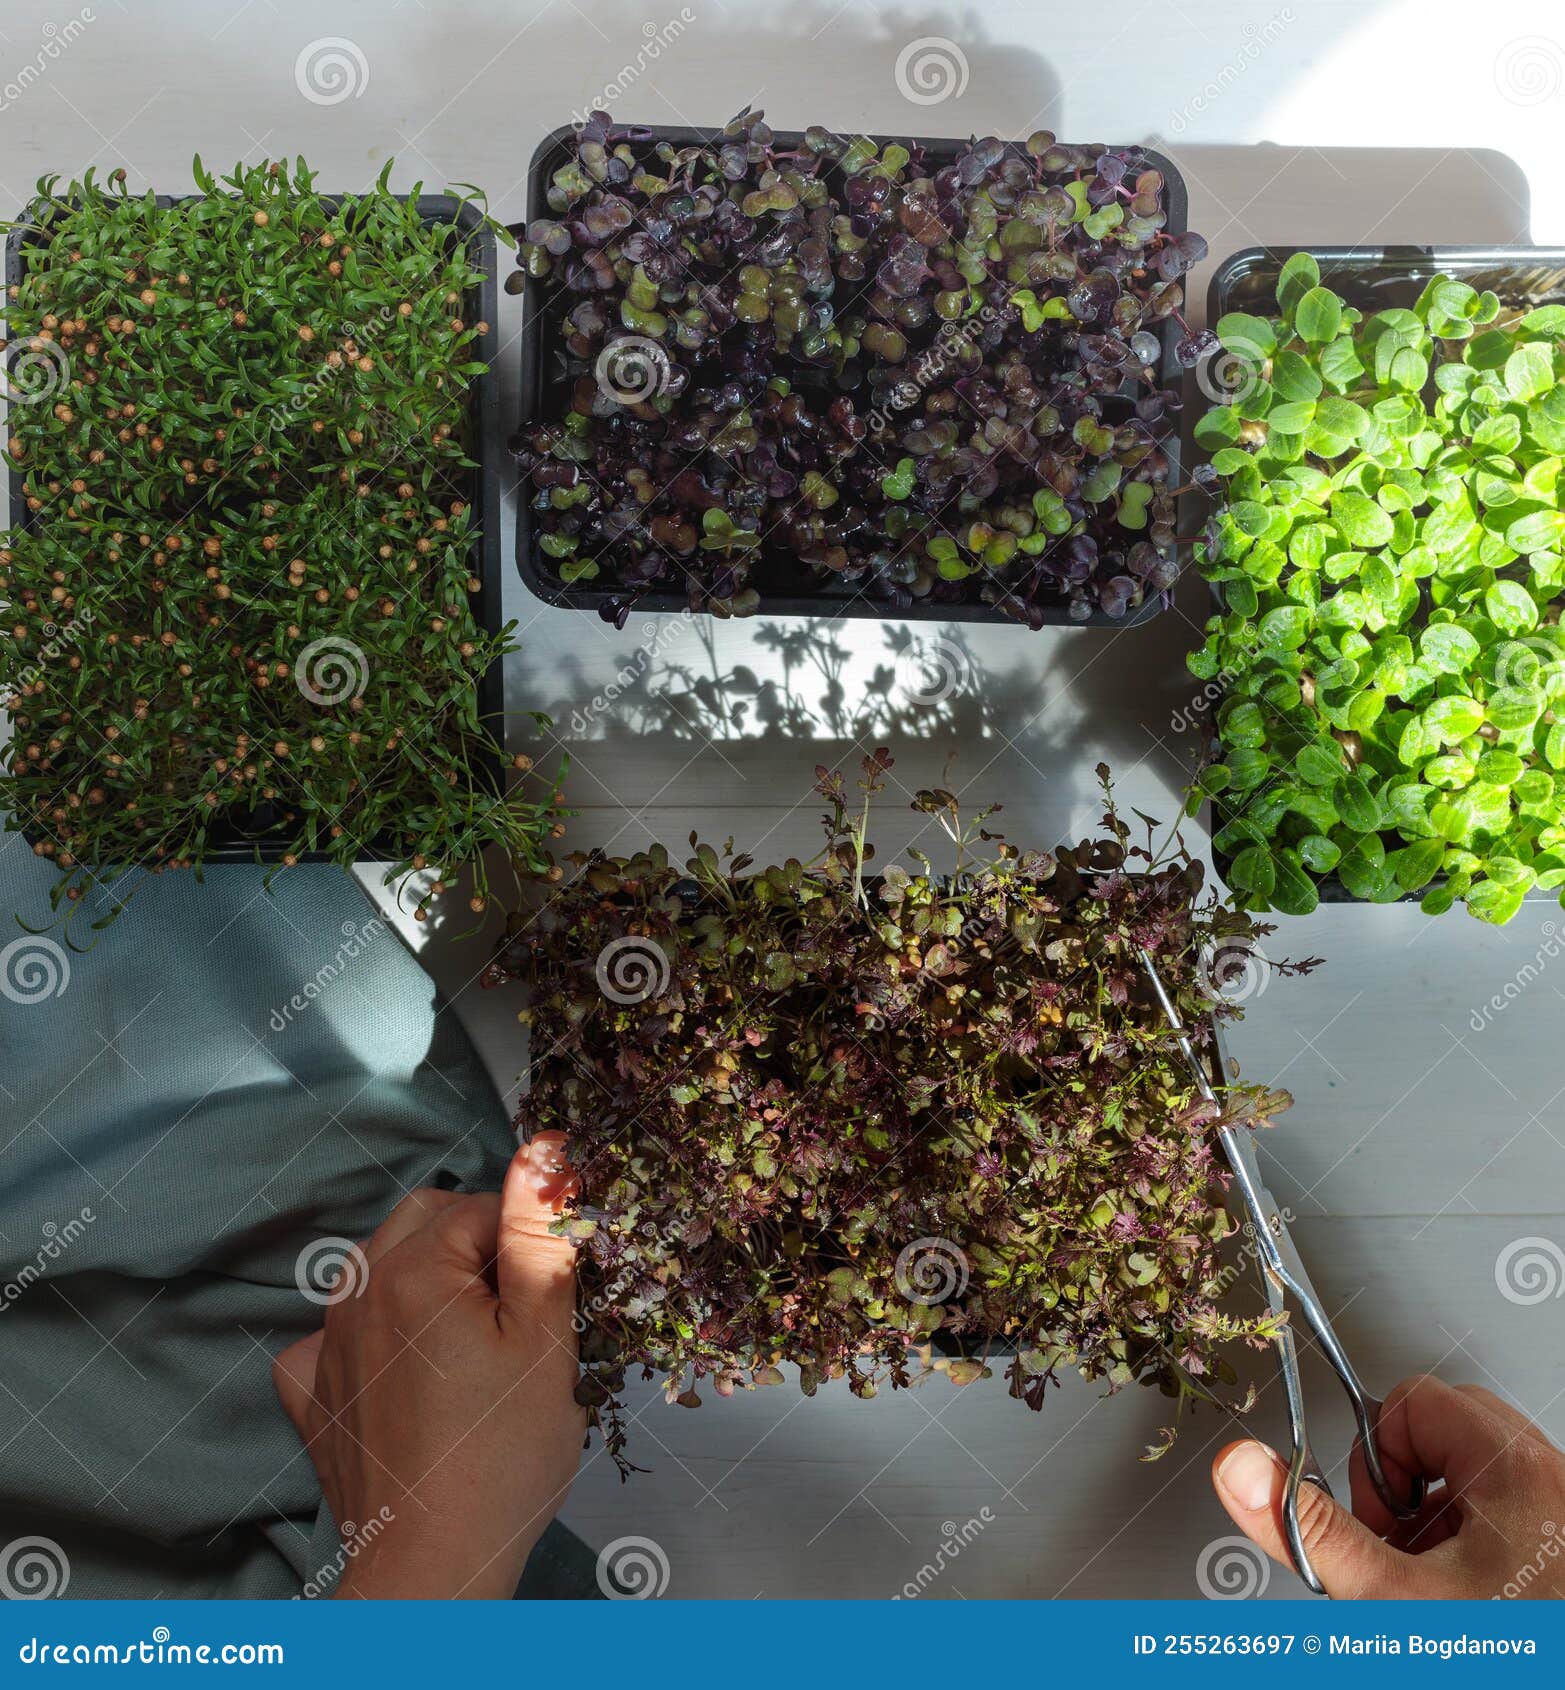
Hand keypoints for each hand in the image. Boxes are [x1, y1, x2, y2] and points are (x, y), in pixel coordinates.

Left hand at [272, 1132, 583, 1599]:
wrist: (429, 1569)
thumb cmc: (501, 1455)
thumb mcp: (546, 1337)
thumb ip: (542, 1233)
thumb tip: (546, 1146)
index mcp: (416, 1268)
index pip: (486, 1204)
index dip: (530, 1241)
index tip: (554, 1294)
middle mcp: (357, 1290)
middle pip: (425, 1219)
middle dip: (475, 1244)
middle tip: (520, 1314)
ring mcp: (325, 1342)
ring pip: (378, 1264)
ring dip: (425, 1278)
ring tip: (473, 1342)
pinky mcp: (311, 1394)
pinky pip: (332, 1332)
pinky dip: (367, 1333)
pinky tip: (403, 1369)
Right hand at [1212, 1375, 1564, 1598]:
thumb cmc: (1511, 1659)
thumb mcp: (1394, 1599)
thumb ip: (1310, 1529)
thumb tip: (1242, 1468)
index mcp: (1514, 1470)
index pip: (1413, 1400)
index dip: (1375, 1455)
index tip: (1379, 1518)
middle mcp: (1548, 1479)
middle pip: (1442, 1428)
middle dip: (1403, 1487)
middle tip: (1404, 1547)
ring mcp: (1557, 1510)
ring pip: (1470, 1471)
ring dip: (1434, 1517)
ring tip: (1436, 1580)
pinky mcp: (1558, 1542)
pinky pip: (1502, 1506)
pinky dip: (1469, 1539)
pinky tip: (1466, 1592)